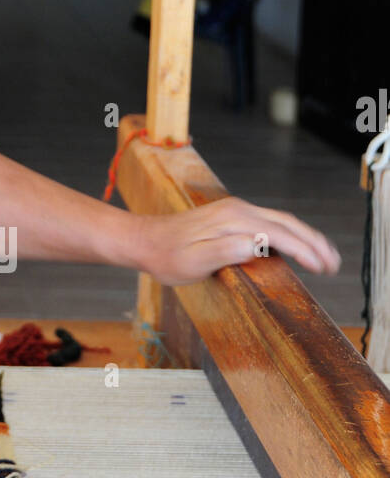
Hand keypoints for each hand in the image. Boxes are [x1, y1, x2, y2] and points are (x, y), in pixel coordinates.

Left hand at [135, 197, 340, 286]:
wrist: (144, 240)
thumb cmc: (167, 257)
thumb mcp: (194, 262)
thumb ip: (226, 252)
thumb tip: (257, 245)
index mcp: (234, 221)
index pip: (280, 234)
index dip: (305, 251)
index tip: (323, 267)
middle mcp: (238, 210)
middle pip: (288, 223)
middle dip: (314, 243)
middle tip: (333, 263)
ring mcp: (235, 210)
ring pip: (281, 220)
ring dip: (305, 237)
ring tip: (323, 256)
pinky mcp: (231, 215)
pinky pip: (269, 221)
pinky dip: (289, 233)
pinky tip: (294, 246)